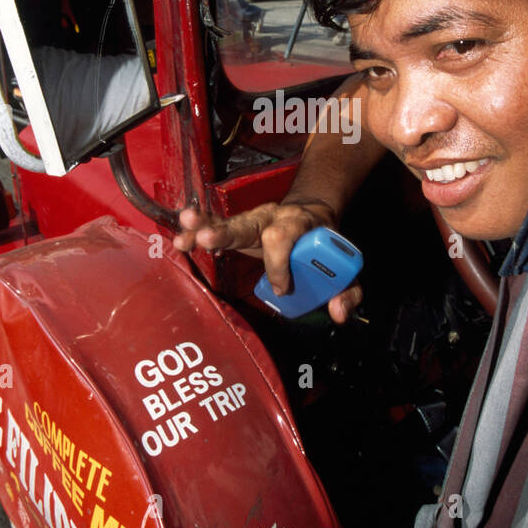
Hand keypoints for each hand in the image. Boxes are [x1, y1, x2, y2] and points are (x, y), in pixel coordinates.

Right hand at [174, 199, 362, 323]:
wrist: (314, 213)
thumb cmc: (324, 245)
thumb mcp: (345, 267)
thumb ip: (347, 290)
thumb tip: (338, 314)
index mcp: (300, 223)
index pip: (283, 237)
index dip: (280, 264)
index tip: (283, 288)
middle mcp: (273, 217)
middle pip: (247, 223)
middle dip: (225, 233)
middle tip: (206, 241)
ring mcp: (254, 220)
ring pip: (227, 223)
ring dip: (203, 229)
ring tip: (184, 237)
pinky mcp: (239, 226)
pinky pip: (216, 227)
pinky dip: (197, 233)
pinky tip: (180, 240)